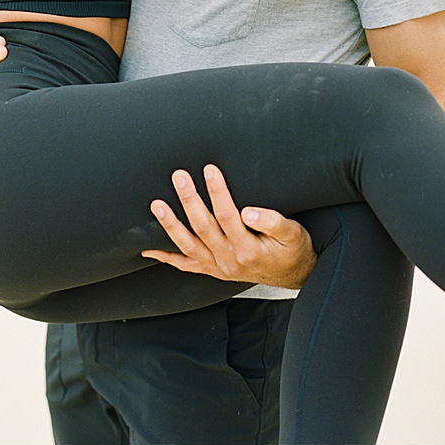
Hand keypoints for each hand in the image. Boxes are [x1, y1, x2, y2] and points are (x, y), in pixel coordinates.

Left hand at [142, 164, 316, 288]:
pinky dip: (167, 257)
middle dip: (189, 200)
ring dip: (170, 225)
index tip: (209, 170)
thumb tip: (248, 211)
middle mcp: (229, 260)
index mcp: (248, 248)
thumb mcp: (293, 233)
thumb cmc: (293, 251)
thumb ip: (272, 222)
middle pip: (203, 227)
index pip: (228, 215)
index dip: (217, 191)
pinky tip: (149, 250)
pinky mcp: (213, 270)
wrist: (294, 275)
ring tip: (157, 205)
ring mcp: (218, 267)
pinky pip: (185, 265)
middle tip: (179, 177)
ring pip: (188, 246)